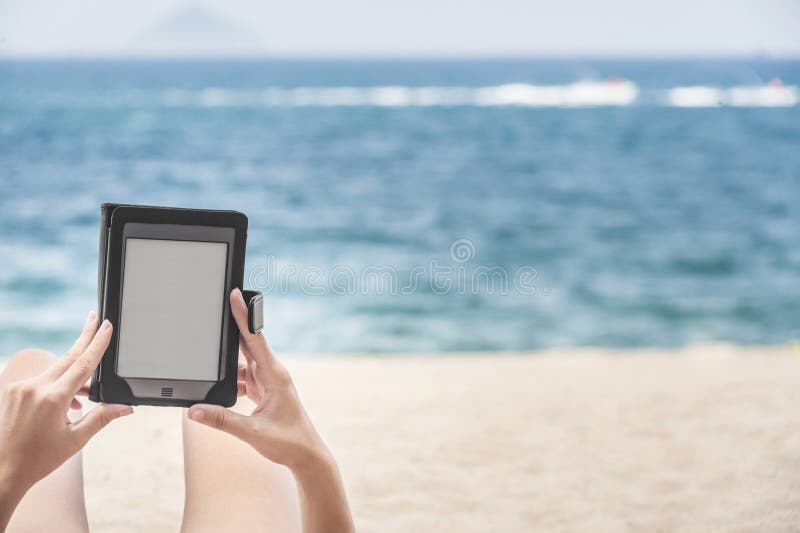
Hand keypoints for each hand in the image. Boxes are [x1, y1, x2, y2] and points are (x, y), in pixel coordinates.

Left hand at [0, 314, 132, 501]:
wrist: (3, 469)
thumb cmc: (39, 459)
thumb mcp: (76, 440)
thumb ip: (102, 417)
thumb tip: (125, 406)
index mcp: (53, 399)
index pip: (83, 364)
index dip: (97, 343)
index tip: (105, 325)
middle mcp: (35, 388)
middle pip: (68, 357)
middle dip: (85, 338)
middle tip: (95, 317)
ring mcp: (21, 388)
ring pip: (56, 369)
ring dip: (74, 374)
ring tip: (86, 395)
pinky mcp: (14, 391)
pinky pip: (43, 379)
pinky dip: (58, 384)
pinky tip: (68, 404)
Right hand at [187, 290, 326, 469]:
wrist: (306, 456)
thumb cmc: (288, 442)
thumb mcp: (252, 432)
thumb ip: (222, 420)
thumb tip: (194, 410)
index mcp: (275, 375)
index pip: (255, 339)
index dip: (243, 315)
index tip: (235, 294)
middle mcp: (272, 373)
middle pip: (247, 344)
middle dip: (231, 329)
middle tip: (213, 312)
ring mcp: (268, 381)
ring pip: (243, 363)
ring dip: (227, 363)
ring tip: (209, 357)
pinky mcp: (264, 391)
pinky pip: (243, 377)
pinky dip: (230, 379)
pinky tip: (219, 385)